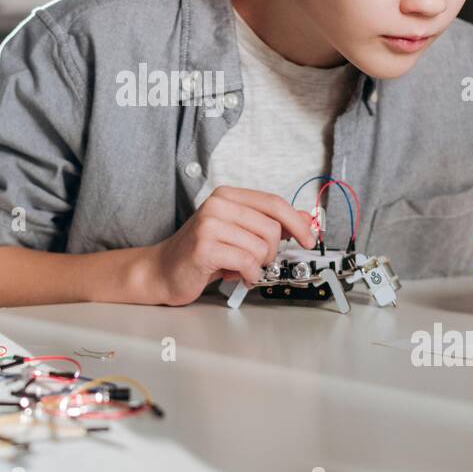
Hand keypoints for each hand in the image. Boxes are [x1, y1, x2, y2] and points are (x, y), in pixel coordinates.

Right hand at [137, 186, 317, 305]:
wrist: (163, 270)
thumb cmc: (201, 252)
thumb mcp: (237, 231)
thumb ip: (268, 223)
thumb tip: (305, 221)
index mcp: (227, 195)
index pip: (274, 203)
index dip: (297, 222)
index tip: (309, 238)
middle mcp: (218, 205)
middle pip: (271, 228)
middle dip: (270, 252)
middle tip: (256, 261)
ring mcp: (209, 225)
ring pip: (260, 248)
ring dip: (256, 266)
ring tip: (239, 268)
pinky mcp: (204, 247)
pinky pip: (246, 262)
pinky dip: (248, 275)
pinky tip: (236, 275)